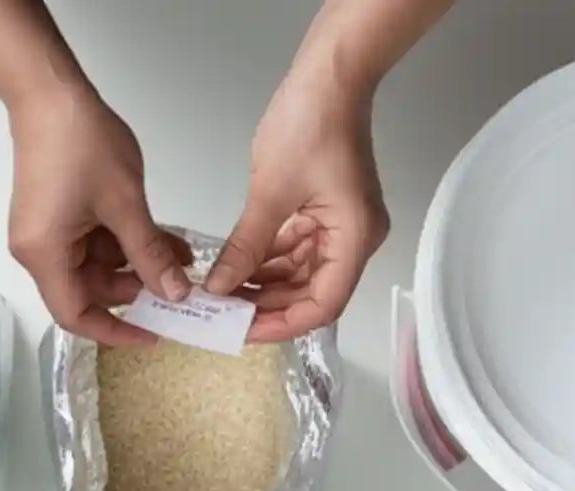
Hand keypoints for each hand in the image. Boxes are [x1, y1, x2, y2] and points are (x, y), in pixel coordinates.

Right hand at [7, 91, 191, 344]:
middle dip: (136, 291)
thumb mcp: (125, 205)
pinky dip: (127, 242)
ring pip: (97, 266)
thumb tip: (174, 294)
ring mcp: (47, 231)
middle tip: (179, 290)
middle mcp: (39, 250)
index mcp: (45, 254)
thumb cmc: (80, 143)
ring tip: (181, 259)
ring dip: (137, 263)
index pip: (76, 315)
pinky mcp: (58, 214)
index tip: (154, 333)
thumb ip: (149, 254)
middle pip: (88, 291)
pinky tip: (164, 238)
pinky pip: (94, 242)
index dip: (116, 331)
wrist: (50, 92)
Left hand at [205, 70, 388, 341]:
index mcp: (354, 239)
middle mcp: (355, 239)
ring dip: (266, 284)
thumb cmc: (309, 125)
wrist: (330, 75)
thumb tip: (219, 288)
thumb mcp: (270, 192)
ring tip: (223, 293)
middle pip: (313, 293)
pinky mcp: (328, 210)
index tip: (242, 330)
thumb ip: (245, 246)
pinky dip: (270, 259)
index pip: (322, 306)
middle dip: (269, 306)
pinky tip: (237, 265)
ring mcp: (342, 225)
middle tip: (223, 314)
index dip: (281, 324)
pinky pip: (299, 248)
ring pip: (303, 273)